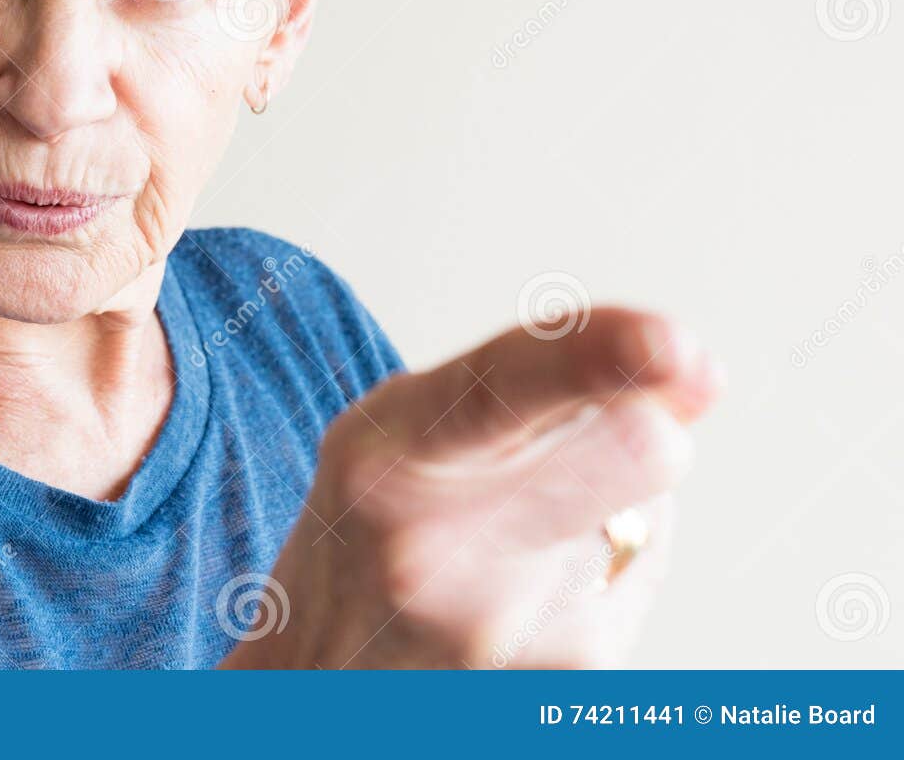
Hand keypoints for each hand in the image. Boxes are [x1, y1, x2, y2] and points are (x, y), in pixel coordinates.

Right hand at [221, 308, 725, 668]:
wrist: (327, 678)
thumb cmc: (373, 527)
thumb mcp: (406, 426)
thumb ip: (537, 382)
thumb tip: (695, 372)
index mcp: (389, 464)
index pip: (505, 393)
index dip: (598, 360)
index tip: (673, 344)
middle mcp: (442, 551)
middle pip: (636, 455)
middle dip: (650, 423)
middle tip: (635, 413)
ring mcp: (511, 629)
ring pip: (646, 507)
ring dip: (606, 500)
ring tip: (509, 536)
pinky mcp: (570, 677)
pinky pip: (640, 571)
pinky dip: (606, 559)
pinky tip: (529, 585)